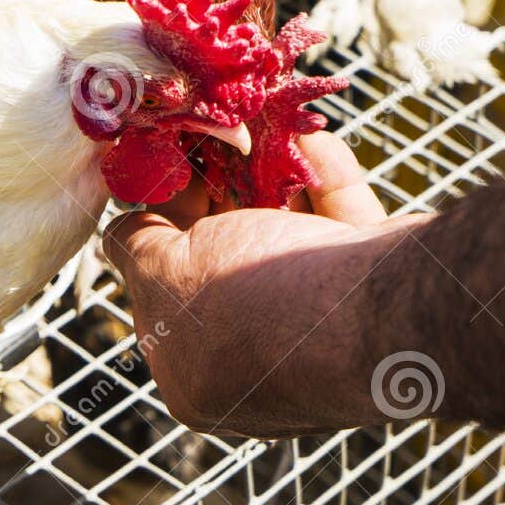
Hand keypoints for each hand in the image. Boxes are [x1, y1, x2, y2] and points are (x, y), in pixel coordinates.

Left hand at [105, 133, 426, 436]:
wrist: (383, 315)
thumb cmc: (254, 301)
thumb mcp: (165, 275)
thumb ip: (134, 251)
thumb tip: (121, 233)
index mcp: (197, 380)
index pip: (161, 298)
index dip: (155, 231)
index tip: (160, 171)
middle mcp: (258, 362)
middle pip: (224, 262)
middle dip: (216, 195)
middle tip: (207, 136)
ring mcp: (318, 331)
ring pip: (283, 239)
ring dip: (269, 177)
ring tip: (256, 124)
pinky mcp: (371, 295)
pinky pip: (337, 230)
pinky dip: (323, 181)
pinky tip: (310, 137)